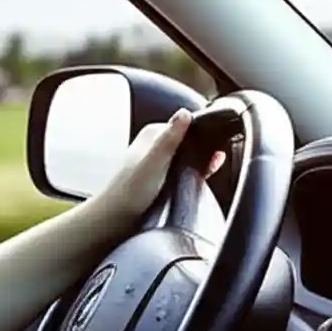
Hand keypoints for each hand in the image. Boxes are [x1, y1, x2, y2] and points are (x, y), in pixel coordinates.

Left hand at [91, 109, 225, 222]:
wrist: (117, 217)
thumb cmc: (131, 190)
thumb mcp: (155, 159)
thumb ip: (170, 136)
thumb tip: (185, 112)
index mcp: (153, 134)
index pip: (186, 123)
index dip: (202, 133)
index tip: (214, 144)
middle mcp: (156, 144)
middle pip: (189, 139)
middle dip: (203, 148)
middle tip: (215, 160)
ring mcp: (159, 160)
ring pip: (188, 154)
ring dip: (200, 161)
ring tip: (209, 169)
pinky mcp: (161, 176)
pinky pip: (185, 169)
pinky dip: (195, 171)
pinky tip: (199, 178)